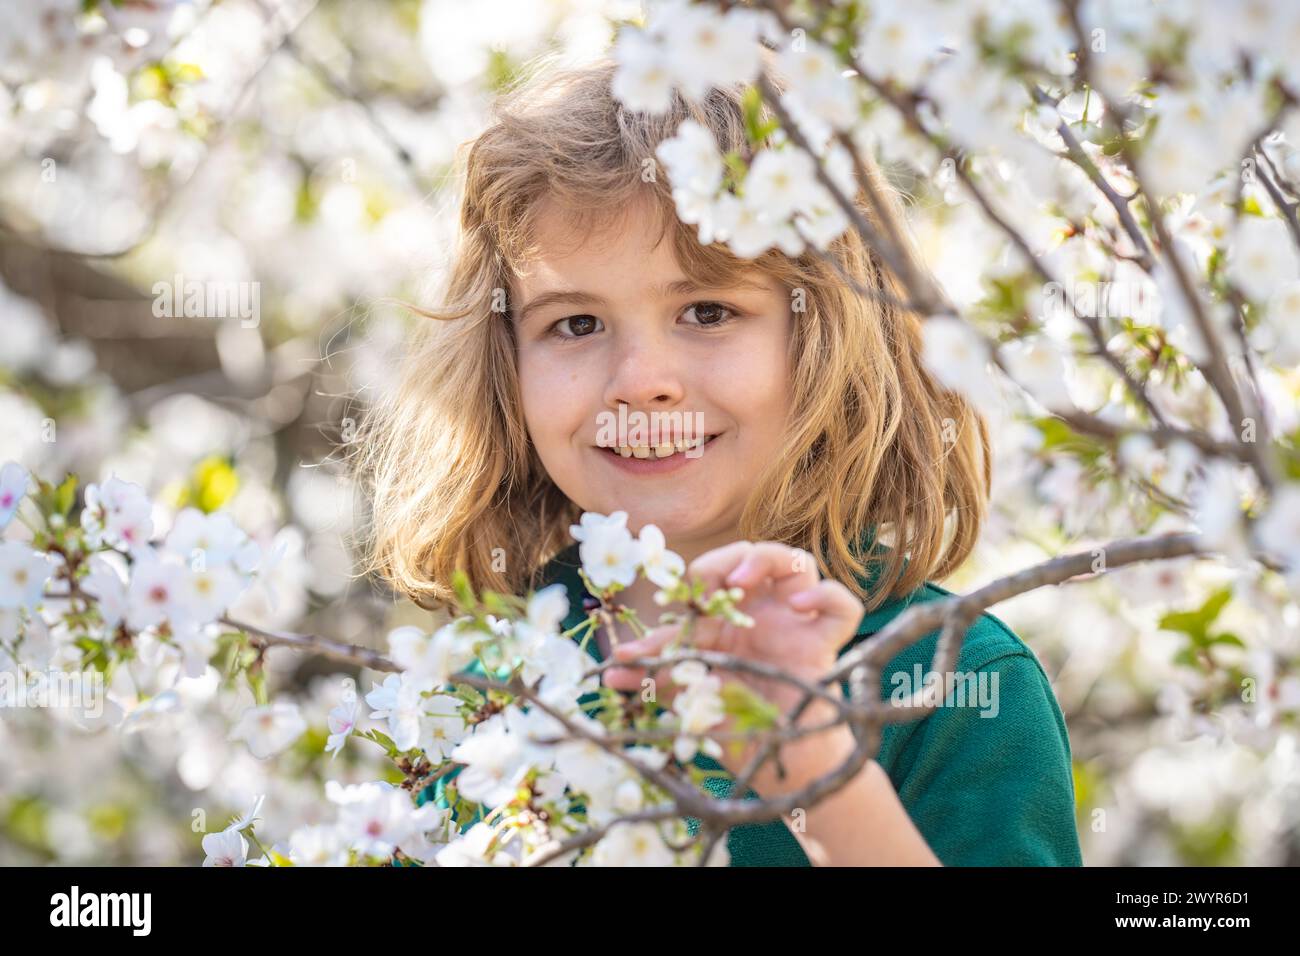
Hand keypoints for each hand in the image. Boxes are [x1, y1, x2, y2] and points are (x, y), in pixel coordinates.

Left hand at [603, 541, 865, 772]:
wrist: (783, 765)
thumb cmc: (739, 723)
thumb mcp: (692, 694)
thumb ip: (660, 675)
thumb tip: (612, 670)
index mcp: (730, 618)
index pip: (707, 586)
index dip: (684, 591)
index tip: (666, 606)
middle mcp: (765, 612)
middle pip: (752, 556)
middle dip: (725, 559)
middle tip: (704, 582)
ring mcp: (797, 623)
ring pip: (798, 563)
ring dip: (766, 560)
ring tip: (741, 580)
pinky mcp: (828, 644)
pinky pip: (843, 605)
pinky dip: (826, 594)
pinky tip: (801, 604)